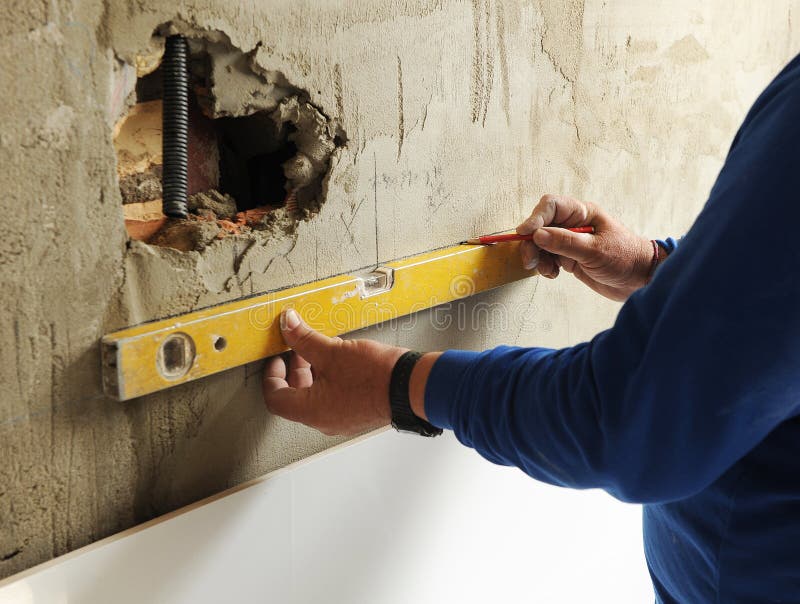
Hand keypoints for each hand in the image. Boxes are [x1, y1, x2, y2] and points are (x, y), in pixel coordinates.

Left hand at [263, 309, 409, 435]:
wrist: (411, 387)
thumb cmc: (374, 376)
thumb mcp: (332, 351)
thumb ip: (304, 338)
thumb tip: (287, 324)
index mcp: (311, 411)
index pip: (276, 398)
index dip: (271, 376)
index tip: (277, 357)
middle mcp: (324, 421)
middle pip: (296, 397)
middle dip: (295, 369)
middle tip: (299, 348)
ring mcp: (342, 419)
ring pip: (316, 396)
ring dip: (314, 373)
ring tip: (324, 350)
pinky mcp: (358, 413)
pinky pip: (334, 397)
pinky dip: (331, 379)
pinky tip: (342, 358)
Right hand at [517, 194, 655, 301]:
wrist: (640, 280)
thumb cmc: (625, 258)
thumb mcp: (595, 250)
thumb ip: (565, 242)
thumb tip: (537, 234)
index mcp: (583, 214)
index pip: (551, 206)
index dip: (535, 218)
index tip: (524, 233)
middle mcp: (573, 225)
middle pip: (541, 226)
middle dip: (532, 242)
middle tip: (531, 260)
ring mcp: (570, 241)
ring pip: (541, 244)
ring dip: (538, 257)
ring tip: (547, 271)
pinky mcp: (569, 257)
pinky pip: (547, 257)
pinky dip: (545, 266)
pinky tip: (553, 274)